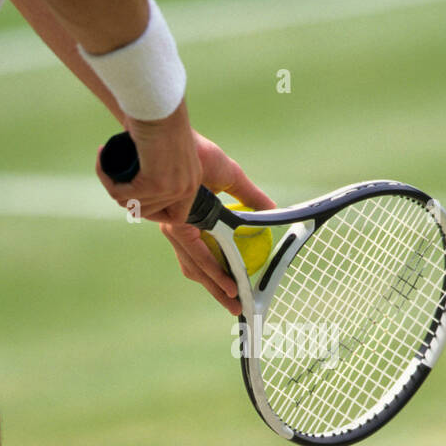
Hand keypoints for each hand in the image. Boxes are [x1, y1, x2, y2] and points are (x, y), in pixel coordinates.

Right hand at [95, 101, 201, 223]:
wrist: (159, 102)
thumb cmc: (160, 116)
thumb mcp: (164, 147)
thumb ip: (157, 166)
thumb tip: (136, 178)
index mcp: (193, 181)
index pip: (176, 217)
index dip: (151, 211)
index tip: (134, 195)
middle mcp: (187, 188)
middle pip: (147, 212)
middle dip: (125, 197)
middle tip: (113, 172)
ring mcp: (172, 188)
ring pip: (131, 204)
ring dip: (112, 186)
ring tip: (106, 162)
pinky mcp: (156, 184)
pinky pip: (121, 193)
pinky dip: (107, 178)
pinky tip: (102, 158)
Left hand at [159, 132, 274, 314]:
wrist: (173, 138)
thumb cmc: (197, 153)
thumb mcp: (230, 177)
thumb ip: (250, 197)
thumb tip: (274, 210)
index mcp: (185, 218)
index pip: (200, 255)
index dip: (216, 275)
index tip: (234, 291)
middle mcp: (175, 226)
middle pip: (197, 267)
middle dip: (217, 290)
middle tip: (236, 307)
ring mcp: (172, 227)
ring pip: (196, 266)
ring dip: (217, 286)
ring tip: (235, 300)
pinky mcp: (174, 225)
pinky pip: (198, 254)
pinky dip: (215, 270)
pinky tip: (230, 283)